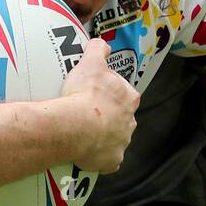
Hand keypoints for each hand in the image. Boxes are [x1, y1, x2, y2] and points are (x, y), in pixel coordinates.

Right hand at [61, 38, 139, 172]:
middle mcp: (130, 122)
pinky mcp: (112, 161)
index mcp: (129, 98)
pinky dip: (100, 158)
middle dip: (109, 117)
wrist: (75, 125)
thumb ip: (98, 49)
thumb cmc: (85, 93)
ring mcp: (122, 143)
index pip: (125, 95)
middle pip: (121, 118)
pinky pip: (107, 160)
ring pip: (115, 139)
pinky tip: (86, 152)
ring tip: (83, 133)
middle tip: (88, 114)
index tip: (96, 95)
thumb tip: (103, 44)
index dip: (111, 94)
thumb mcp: (90, 63)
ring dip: (104, 137)